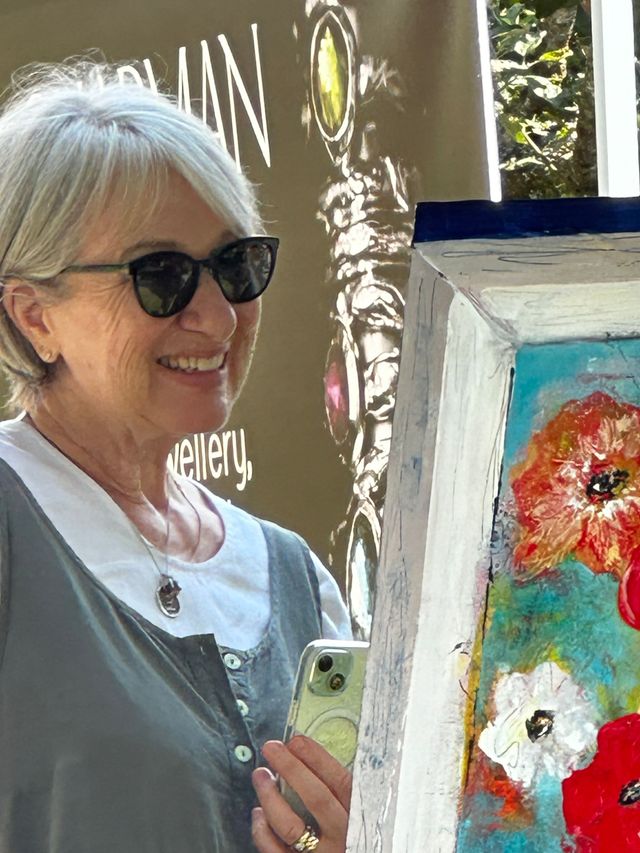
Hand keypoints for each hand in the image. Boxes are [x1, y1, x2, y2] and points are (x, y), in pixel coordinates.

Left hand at [251, 735, 351, 851]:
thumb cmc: (352, 840)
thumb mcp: (359, 817)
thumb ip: (342, 796)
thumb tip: (309, 761)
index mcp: (362, 820)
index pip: (341, 782)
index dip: (318, 758)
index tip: (297, 740)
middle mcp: (343, 840)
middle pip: (316, 798)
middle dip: (291, 768)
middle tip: (272, 748)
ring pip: (290, 825)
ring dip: (270, 795)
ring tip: (260, 775)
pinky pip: (274, 852)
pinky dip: (261, 831)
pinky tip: (257, 813)